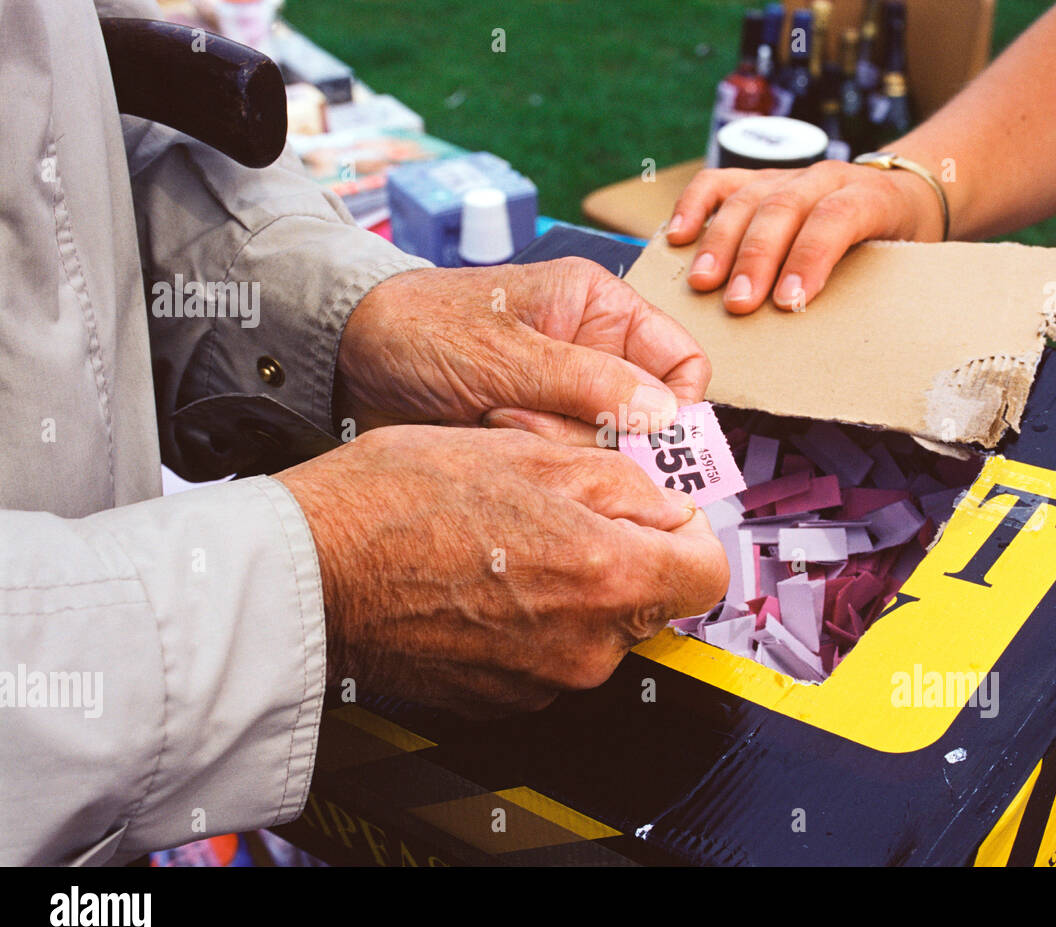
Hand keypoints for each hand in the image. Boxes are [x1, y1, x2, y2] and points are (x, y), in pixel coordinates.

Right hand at [277, 425, 727, 716]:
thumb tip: (667, 505)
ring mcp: (544, 682)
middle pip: (650, 599)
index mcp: (605, 578)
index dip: (686, 531)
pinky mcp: (503, 700)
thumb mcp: (527, 451)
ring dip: (574, 584)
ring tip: (509, 540)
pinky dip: (534, 620)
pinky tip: (483, 580)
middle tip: (563, 511)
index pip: (707, 573)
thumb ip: (621, 482)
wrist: (311, 571)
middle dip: (623, 552)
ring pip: (597, 626)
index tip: (656, 512)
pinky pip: (549, 654)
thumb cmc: (399, 502)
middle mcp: (585, 647)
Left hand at [335, 257, 710, 445]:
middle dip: (600, 431)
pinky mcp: (536, 433)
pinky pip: (565, 464)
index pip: (683, 361)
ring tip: (499, 417)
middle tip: (541, 420)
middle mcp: (593, 353)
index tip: (653, 440)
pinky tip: (489, 431)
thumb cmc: (420, 329)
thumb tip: (667, 416)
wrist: (347, 360)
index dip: (681, 405)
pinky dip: (534, 460)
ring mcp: (565, 398)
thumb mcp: (507, 353)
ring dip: (557, 445)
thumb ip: (589, 383)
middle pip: (648, 417)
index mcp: (600, 309)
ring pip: (606, 448)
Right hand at [666, 159, 943, 314]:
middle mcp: (825, 179)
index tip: (789, 301)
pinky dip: (694, 206)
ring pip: (747, 197)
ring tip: (702, 283)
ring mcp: (788, 176)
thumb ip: (871, 286)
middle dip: (756, 258)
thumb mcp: (904, 261)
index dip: (810, 257)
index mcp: (870, 196)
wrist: (903, 193)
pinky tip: (678, 236)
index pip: (836, 218)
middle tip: (738, 304)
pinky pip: (718, 183)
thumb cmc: (898, 239)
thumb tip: (841, 342)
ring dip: (720, 242)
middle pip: (783, 209)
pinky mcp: (758, 179)